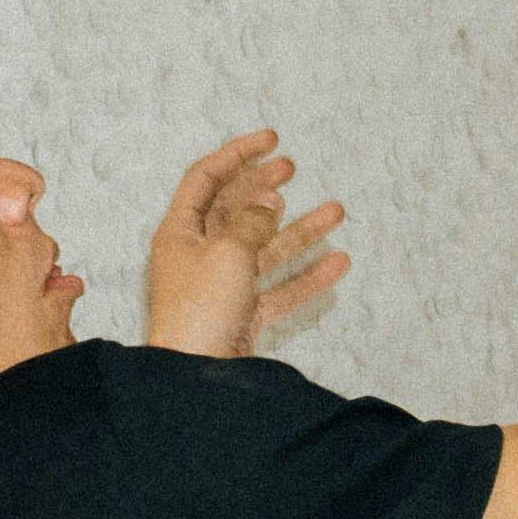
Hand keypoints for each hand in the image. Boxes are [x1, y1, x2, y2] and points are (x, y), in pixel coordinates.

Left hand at [143, 128, 349, 357]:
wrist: (195, 378)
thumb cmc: (199, 311)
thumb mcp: (228, 253)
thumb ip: (252, 221)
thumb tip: (268, 199)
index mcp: (180, 233)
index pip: (204, 178)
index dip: (237, 154)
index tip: (271, 139)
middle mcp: (197, 255)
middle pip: (233, 210)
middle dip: (264, 187)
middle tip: (292, 167)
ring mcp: (220, 286)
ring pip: (264, 249)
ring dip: (299, 230)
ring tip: (335, 211)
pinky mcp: (240, 315)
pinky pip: (277, 288)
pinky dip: (306, 276)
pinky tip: (337, 263)